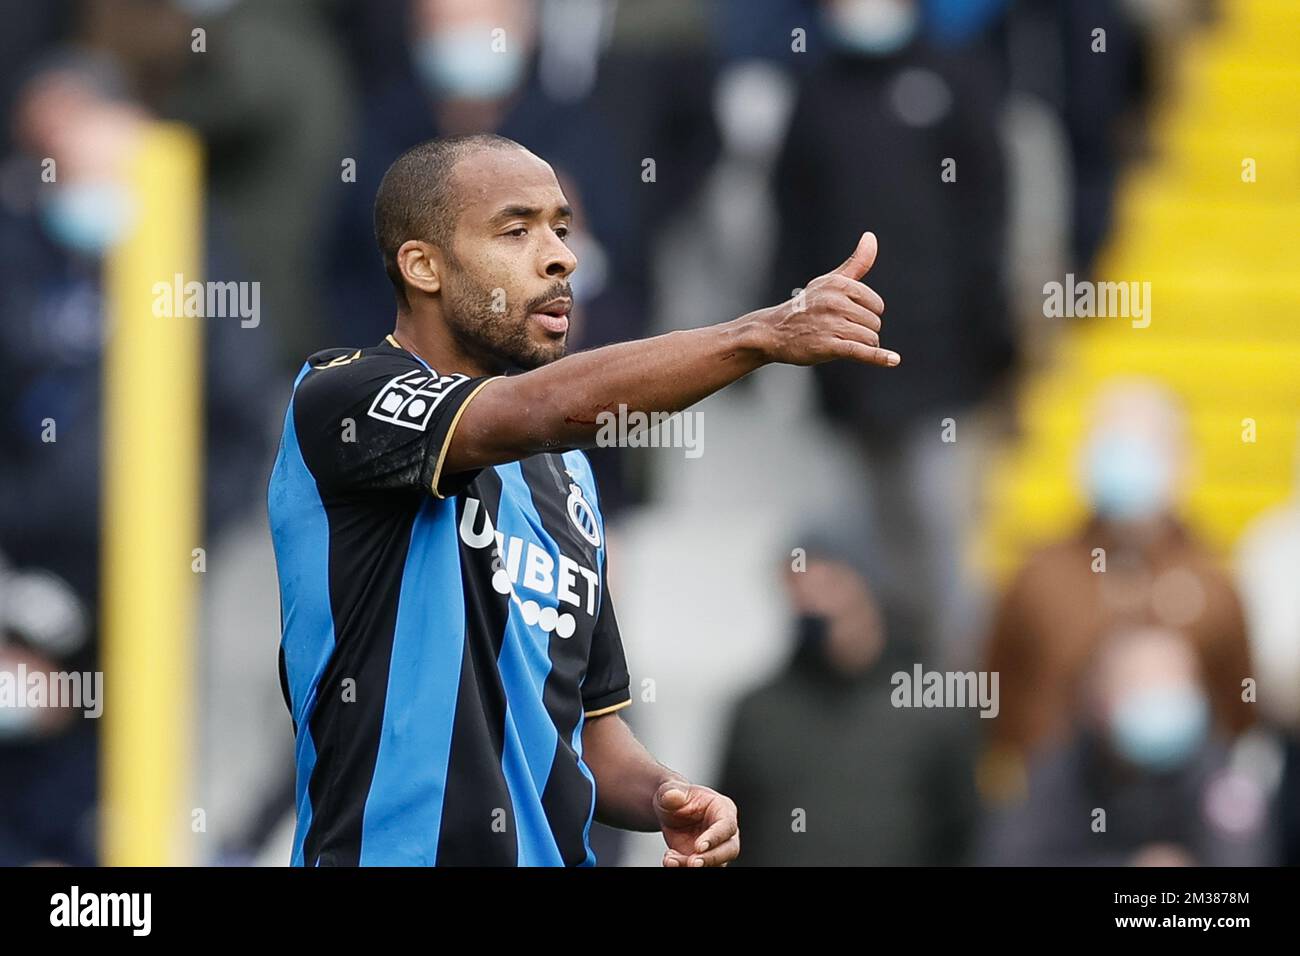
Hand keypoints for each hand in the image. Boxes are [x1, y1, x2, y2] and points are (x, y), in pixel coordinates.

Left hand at [654, 778, 739, 866]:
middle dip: (711, 858)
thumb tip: (672, 795)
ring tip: (671, 860)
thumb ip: (672, 792)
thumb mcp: (670, 790)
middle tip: (692, 863)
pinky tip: (670, 860)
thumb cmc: (676, 798)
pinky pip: (701, 869)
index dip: (715, 837)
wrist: (668, 812)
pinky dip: (683, 868)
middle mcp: (725, 832)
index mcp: (723, 809)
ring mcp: (716, 848)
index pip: (727, 825)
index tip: (698, 846)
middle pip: (729, 849)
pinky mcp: (704, 860)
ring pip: (715, 864)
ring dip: (693, 866)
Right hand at [753, 231, 897, 367]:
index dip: (867, 314)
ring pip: (870, 338)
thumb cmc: (805, 306)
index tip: (847, 316)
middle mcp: (836, 302)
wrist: (773, 331)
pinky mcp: (828, 346)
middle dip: (862, 331)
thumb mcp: (829, 281)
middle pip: (874, 323)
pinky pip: (861, 350)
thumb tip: (871, 236)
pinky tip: (893, 360)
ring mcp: (832, 324)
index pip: (876, 305)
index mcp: (839, 284)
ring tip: (838, 341)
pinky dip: (879, 357)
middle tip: (837, 330)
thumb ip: (856, 263)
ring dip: (860, 345)